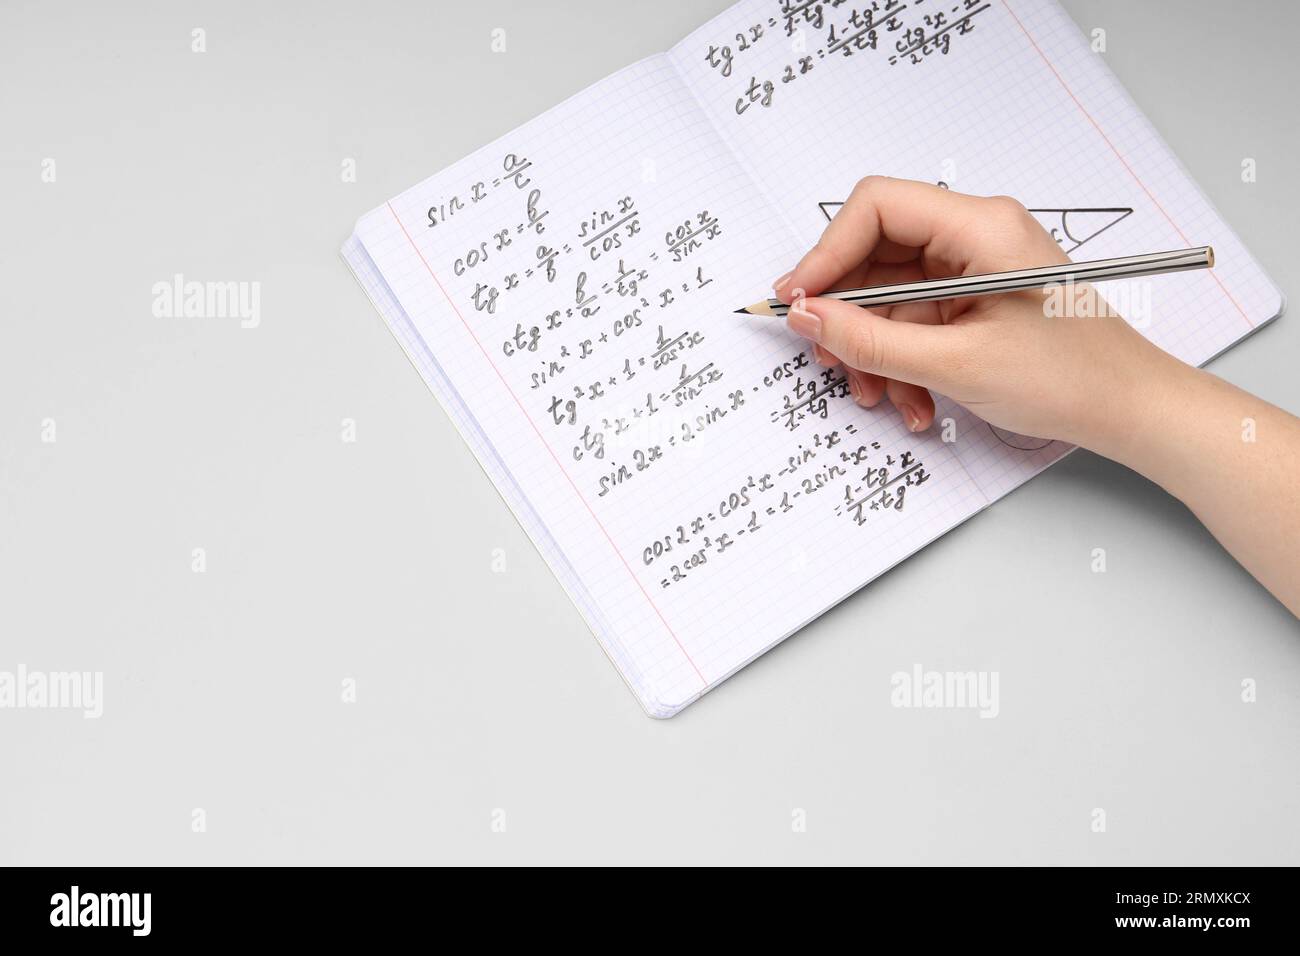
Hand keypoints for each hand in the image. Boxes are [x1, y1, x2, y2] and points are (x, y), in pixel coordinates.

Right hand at [775, 176, 1178, 451]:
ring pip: (887, 297)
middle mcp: (974, 237)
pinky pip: (912, 323)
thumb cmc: (1069, 378)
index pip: (877, 207)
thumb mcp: (956, 365)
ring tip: (880, 395)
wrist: (1129, 411)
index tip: (797, 299)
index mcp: (981, 227)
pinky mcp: (972, 302)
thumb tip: (806, 314)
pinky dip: (900, 362)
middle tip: (828, 355)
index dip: (827, 251)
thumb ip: (871, 341)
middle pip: (875, 253)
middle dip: (847, 312)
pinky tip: (912, 401)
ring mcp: (972, 270)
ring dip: (873, 350)